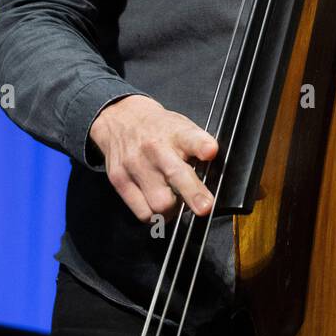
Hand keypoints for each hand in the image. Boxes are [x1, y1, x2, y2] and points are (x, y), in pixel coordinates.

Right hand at [88, 94, 217, 223]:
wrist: (120, 119)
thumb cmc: (158, 129)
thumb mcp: (181, 127)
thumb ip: (197, 149)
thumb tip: (215, 176)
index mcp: (175, 132)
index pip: (191, 137)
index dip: (202, 145)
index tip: (210, 152)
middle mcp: (155, 148)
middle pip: (175, 174)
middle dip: (193, 194)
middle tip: (204, 207)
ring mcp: (136, 165)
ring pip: (159, 203)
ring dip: (173, 210)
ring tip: (175, 202)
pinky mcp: (120, 180)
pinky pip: (143, 212)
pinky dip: (155, 216)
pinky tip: (157, 204)